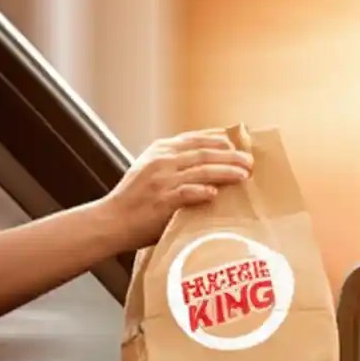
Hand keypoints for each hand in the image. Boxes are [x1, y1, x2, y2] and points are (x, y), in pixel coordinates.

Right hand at [96, 128, 253, 249]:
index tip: (236, 143)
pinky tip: (216, 193)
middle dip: (230, 156)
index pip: (194, 138)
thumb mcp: (147, 171)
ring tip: (244, 175)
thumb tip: (204, 166)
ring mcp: (161, 180)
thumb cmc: (132, 201)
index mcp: (159, 150)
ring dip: (226, 171)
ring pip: (201, 170)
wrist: (110, 221)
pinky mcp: (162, 201)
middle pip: (204, 152)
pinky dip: (203, 191)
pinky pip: (187, 192)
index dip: (218, 139)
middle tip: (249, 161)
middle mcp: (161, 161)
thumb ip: (171, 165)